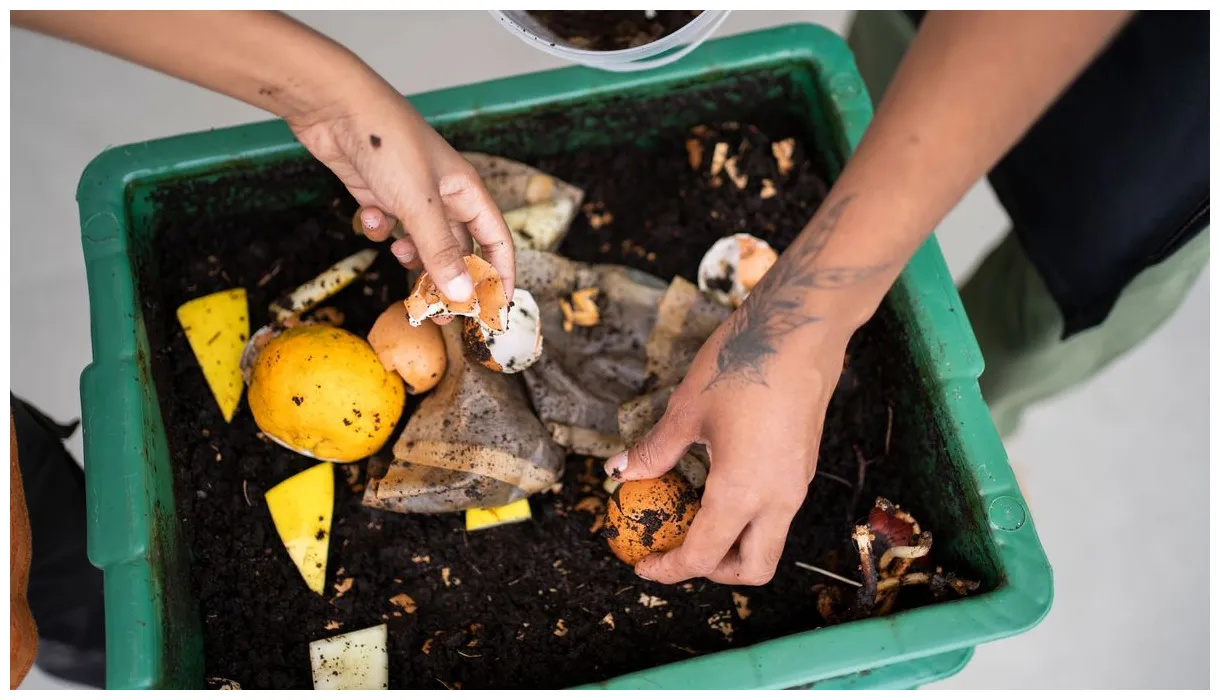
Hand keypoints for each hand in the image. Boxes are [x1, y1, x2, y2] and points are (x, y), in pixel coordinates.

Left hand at [288, 81, 514, 304]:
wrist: (335, 108)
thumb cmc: (388, 144)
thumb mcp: (419, 206)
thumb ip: (441, 253)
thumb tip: (463, 296)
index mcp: (466, 192)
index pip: (496, 241)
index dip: (499, 275)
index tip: (494, 310)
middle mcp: (443, 195)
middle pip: (458, 248)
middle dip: (449, 279)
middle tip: (441, 311)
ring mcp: (409, 195)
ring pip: (420, 241)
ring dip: (413, 258)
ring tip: (402, 264)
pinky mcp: (379, 194)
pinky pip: (387, 226)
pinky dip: (378, 229)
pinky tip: (368, 217)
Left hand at [604, 307, 852, 585]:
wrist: (802, 328)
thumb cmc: (742, 365)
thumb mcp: (687, 410)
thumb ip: (655, 450)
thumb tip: (620, 471)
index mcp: (742, 493)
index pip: (704, 557)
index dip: (671, 570)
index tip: (645, 566)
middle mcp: (778, 499)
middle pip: (754, 568)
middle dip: (715, 572)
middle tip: (680, 550)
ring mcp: (797, 483)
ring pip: (770, 541)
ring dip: (735, 545)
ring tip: (697, 518)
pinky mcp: (804, 464)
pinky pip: (778, 512)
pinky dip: (749, 518)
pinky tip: (722, 485)